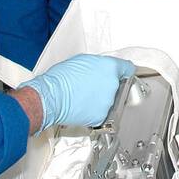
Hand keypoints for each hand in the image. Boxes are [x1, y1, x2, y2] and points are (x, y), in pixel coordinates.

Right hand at [21, 55, 135, 129]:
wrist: (51, 97)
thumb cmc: (60, 78)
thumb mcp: (82, 61)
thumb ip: (98, 65)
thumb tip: (102, 69)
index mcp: (110, 68)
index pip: (127, 69)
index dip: (125, 71)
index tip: (126, 74)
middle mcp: (113, 85)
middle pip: (117, 85)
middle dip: (106, 86)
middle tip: (90, 86)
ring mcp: (108, 102)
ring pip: (109, 100)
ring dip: (101, 99)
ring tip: (83, 96)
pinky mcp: (102, 117)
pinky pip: (103, 113)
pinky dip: (95, 111)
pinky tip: (83, 106)